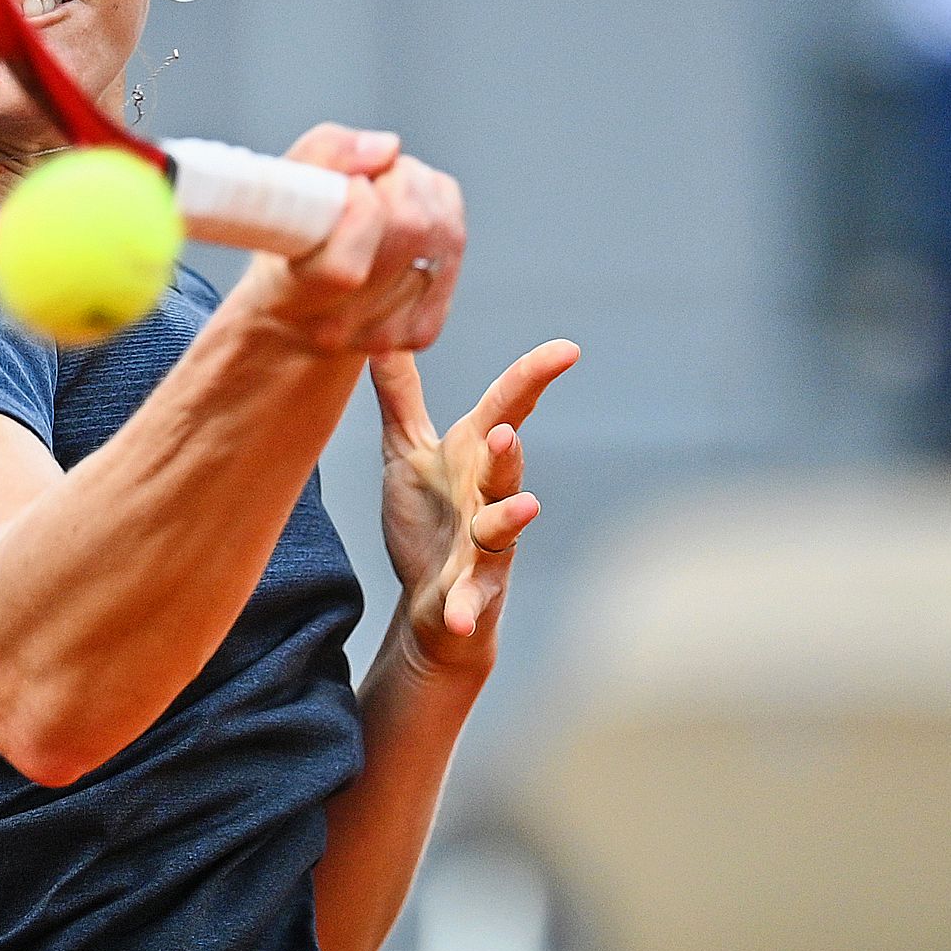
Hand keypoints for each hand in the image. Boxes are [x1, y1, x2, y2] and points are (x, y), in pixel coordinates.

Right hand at [232, 124, 465, 355]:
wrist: (295, 316)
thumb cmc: (282, 242)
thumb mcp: (279, 189)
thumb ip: (322, 155)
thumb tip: (388, 148)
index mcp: (290, 298)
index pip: (345, 268)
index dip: (361, 211)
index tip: (353, 184)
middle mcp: (339, 327)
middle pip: (409, 234)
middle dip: (399, 180)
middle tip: (372, 174)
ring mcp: (385, 335)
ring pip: (440, 234)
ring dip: (421, 191)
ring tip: (386, 190)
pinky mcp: (421, 330)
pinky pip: (454, 244)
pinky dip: (440, 210)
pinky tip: (410, 212)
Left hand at [371, 339, 579, 675]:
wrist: (433, 606)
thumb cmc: (428, 521)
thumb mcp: (407, 451)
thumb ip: (400, 395)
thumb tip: (382, 334)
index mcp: (472, 454)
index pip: (507, 407)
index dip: (536, 376)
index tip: (568, 349)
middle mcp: (489, 495)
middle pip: (505, 466)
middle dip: (507, 450)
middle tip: (504, 431)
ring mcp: (486, 546)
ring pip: (503, 527)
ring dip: (510, 517)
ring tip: (522, 508)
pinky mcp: (471, 593)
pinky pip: (471, 600)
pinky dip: (464, 608)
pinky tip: (456, 616)